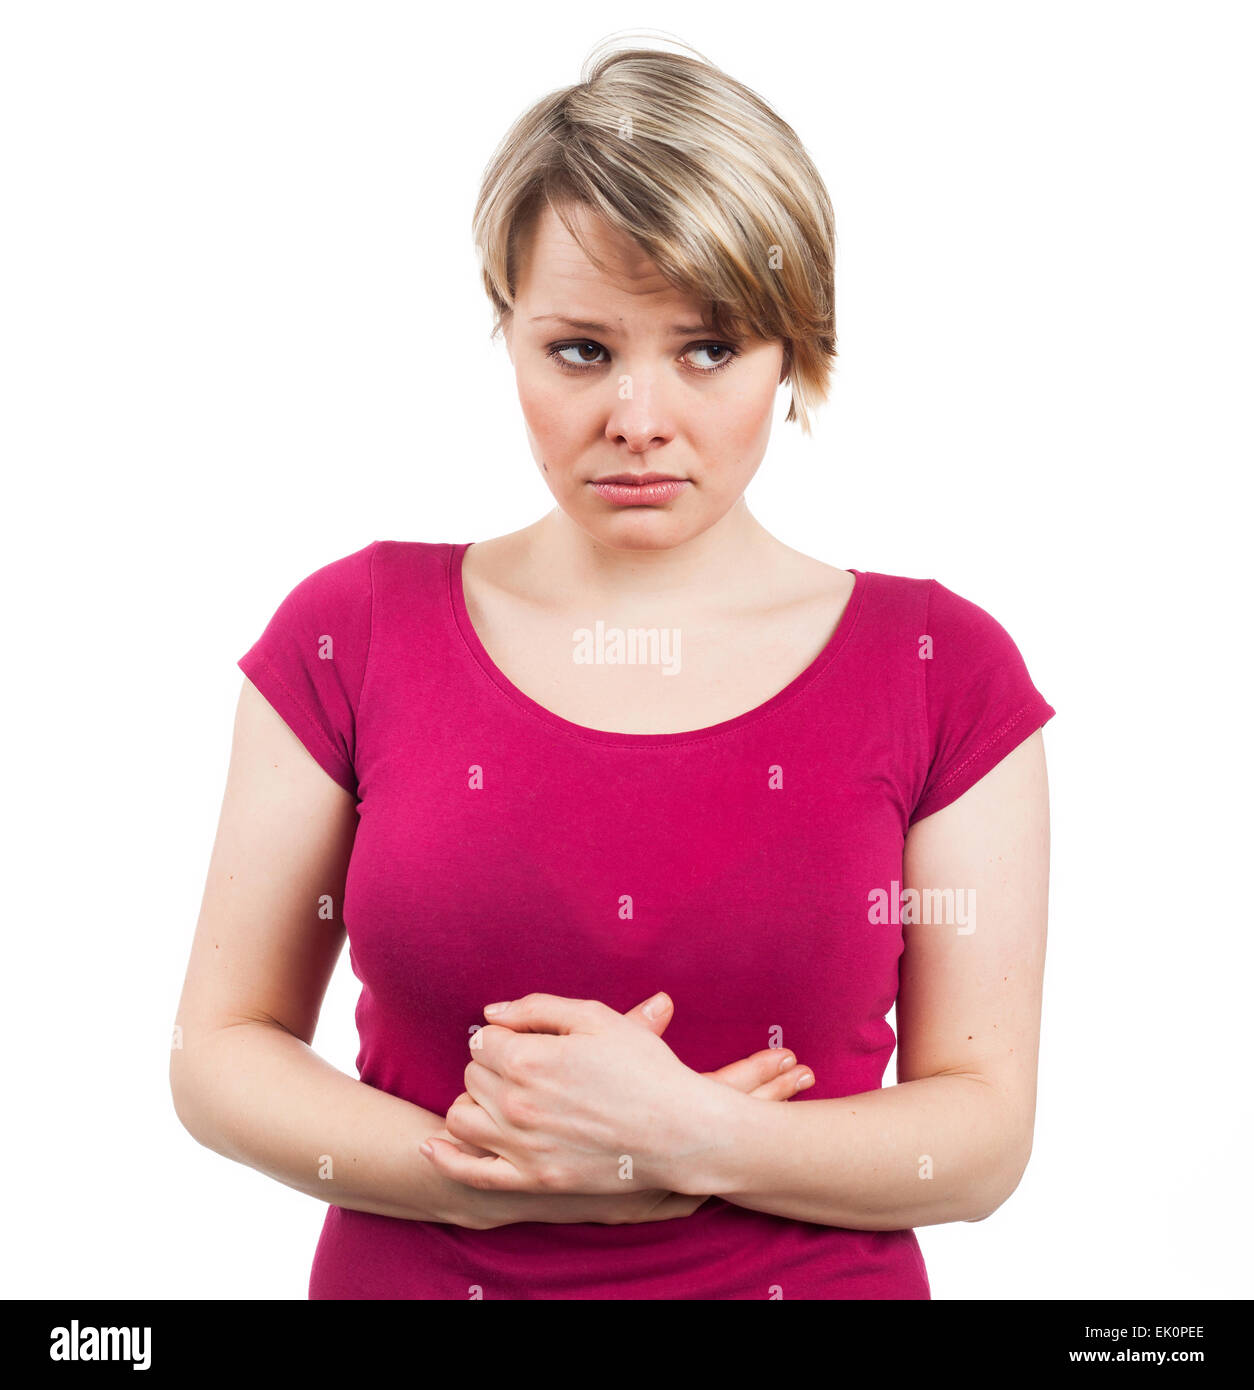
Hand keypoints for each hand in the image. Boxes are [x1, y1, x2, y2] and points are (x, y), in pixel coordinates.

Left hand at [420, 991, 812, 1198]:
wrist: (680, 1132)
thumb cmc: (644, 1069)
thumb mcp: (596, 1018)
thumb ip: (536, 1008)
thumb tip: (491, 1012)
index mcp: (529, 1059)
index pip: (482, 1041)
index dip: (502, 1037)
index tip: (524, 1041)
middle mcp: (517, 1104)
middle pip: (472, 1076)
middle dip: (491, 1067)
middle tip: (524, 1068)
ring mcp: (522, 1147)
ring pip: (462, 1118)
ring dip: (473, 1103)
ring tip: (499, 1099)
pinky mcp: (532, 1180)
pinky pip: (471, 1173)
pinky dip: (445, 1158)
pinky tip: (432, 1145)